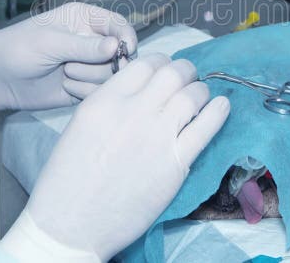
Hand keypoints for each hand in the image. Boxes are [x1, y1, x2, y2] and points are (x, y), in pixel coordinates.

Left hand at [0, 3, 136, 136]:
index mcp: (85, 19)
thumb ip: (84, 46)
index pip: (119, 25)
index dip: (126, 37)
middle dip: (101, 62)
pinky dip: (84, 91)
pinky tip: (66, 87)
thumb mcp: (50, 43)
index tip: (124, 50)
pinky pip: (99, 91)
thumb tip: (117, 47)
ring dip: (89, 77)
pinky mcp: (84, 86)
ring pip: (112, 75)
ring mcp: (89, 65)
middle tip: (73, 64)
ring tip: (65, 74)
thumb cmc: (18, 49)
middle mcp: (91, 41)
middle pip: (120, 54)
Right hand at [0, 54, 230, 261]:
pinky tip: (221, 107)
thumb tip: (140, 91)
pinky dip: (217, 113)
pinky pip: (206, 128)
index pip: (145, 63)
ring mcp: (156, 136)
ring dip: (201, 91)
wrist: (71, 225)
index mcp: (105, 101)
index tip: (165, 71)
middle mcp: (133, 112)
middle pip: (173, 73)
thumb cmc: (68, 180)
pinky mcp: (175, 163)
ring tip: (201, 96)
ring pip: (193, 95)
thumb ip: (111, 102)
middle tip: (187, 79)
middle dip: (185, 71)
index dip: (160, 63)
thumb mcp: (81, 125)